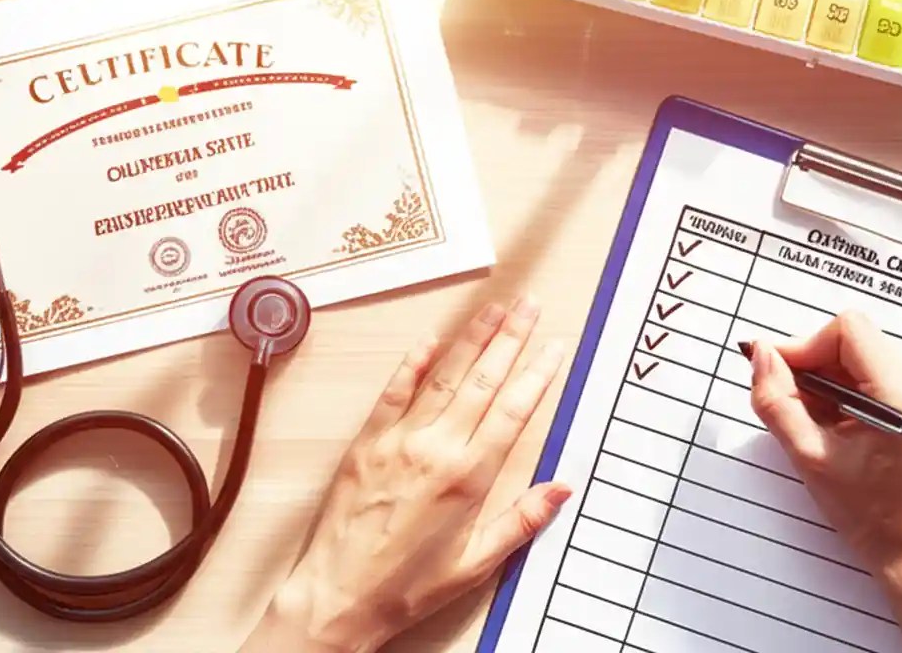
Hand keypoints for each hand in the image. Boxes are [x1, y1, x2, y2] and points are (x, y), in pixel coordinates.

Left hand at [242, 298, 569, 652]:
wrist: (338, 595)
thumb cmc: (407, 586)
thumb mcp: (477, 563)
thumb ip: (522, 520)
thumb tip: (563, 488)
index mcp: (469, 478)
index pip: (514, 411)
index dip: (537, 373)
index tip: (553, 347)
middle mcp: (437, 450)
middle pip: (484, 380)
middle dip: (511, 338)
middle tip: (530, 306)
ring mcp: (400, 440)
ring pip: (445, 375)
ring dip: (472, 338)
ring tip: (494, 308)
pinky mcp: (368, 441)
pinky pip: (395, 391)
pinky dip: (414, 362)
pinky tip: (433, 338)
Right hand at [747, 310, 901, 571]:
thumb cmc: (868, 512)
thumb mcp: (809, 457)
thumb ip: (777, 401)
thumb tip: (761, 355)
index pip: (848, 330)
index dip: (805, 346)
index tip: (779, 373)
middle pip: (855, 338)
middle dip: (815, 362)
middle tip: (792, 400)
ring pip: (863, 351)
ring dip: (829, 375)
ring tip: (816, 417)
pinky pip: (876, 369)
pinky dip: (847, 385)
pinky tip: (836, 420)